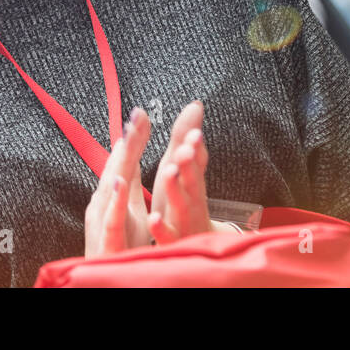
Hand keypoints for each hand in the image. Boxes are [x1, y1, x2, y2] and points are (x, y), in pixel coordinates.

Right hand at [85, 107, 151, 255]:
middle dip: (127, 142)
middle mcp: (103, 203)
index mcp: (112, 193)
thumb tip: (129, 145)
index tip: (142, 111)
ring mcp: (102, 221)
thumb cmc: (120, 241)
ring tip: (129, 140)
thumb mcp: (131, 206)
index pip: (124, 160)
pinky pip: (112, 219)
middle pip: (116, 167)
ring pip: (111, 188)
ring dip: (120, 163)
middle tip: (137, 115)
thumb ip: (131, 178)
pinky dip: (115, 201)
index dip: (132, 136)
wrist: (105, 277)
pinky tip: (122, 182)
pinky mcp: (107, 241)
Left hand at [147, 101, 211, 244]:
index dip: (195, 148)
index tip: (195, 132)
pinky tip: (152, 218)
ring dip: (175, 189)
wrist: (196, 245)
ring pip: (180, 206)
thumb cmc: (185, 202)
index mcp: (193, 183)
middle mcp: (192, 202)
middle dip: (189, 164)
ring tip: (169, 171)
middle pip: (192, 182)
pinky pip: (167, 238)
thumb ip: (187, 140)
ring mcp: (183, 224)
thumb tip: (195, 104)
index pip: (196, 163)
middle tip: (187, 146)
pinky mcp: (173, 245)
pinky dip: (161, 229)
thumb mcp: (184, 171)